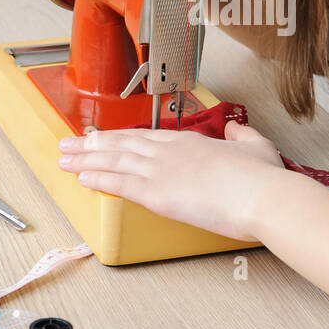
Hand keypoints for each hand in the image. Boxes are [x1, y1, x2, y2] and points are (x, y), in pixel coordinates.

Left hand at [56, 120, 285, 241]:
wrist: (263, 197)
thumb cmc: (262, 180)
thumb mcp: (257, 146)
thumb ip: (242, 136)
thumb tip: (235, 130)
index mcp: (191, 142)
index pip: (145, 137)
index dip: (120, 137)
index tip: (102, 137)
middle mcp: (170, 152)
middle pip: (122, 144)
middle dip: (91, 144)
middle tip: (69, 144)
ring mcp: (162, 171)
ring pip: (114, 160)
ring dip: (85, 159)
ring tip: (64, 159)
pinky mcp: (158, 194)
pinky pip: (119, 184)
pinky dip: (97, 179)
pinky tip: (81, 177)